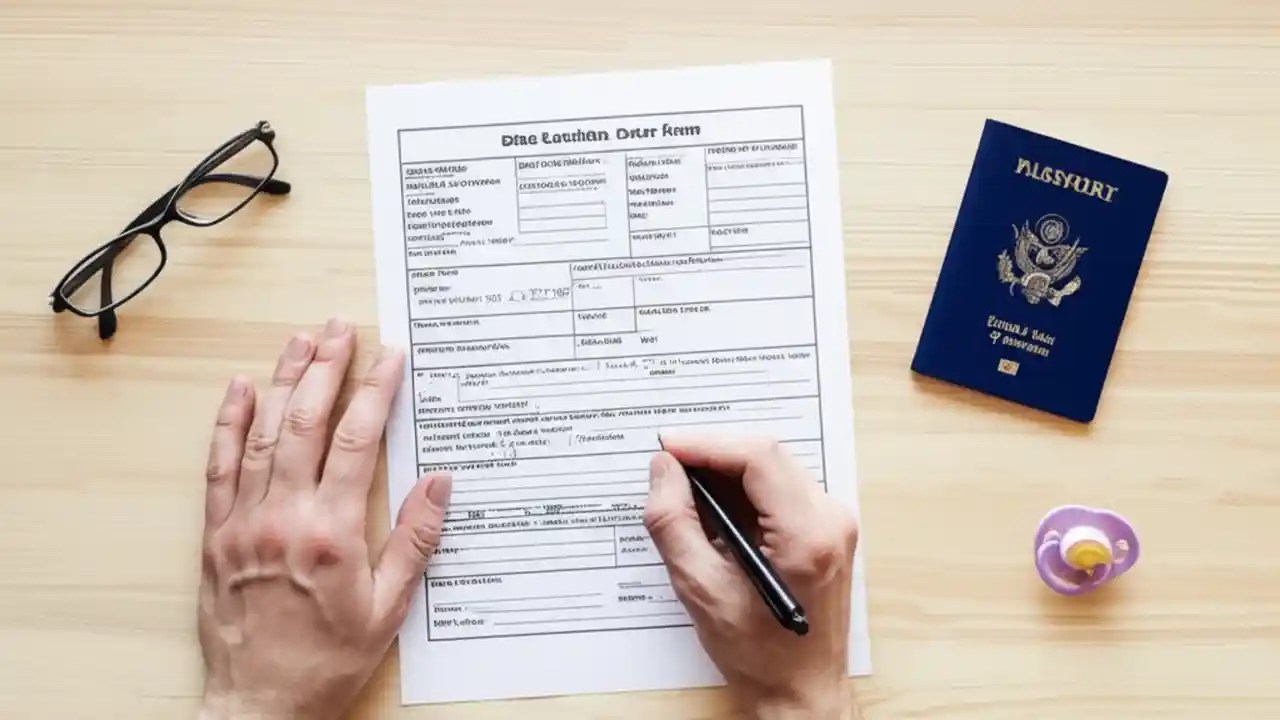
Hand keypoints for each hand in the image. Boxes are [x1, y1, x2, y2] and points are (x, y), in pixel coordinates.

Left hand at [198, 319, 452, 719]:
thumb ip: (415, 540)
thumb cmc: (328, 661)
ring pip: (262, 434)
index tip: (389, 357)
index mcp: (331, 533)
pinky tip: (241, 389)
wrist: (260, 704)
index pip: (356, 442)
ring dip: (283, 382)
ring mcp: (243, 522)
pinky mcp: (215, 534)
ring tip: (300, 341)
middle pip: (306, 423)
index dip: (374, 392)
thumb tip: (440, 483)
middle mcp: (283, 517)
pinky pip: (219, 467)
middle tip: (340, 329)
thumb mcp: (390, 609)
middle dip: (326, 368)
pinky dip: (229, 424)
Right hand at [644, 436, 859, 719]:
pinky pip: (780, 489)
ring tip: (687, 491)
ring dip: (727, 470)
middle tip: (669, 469)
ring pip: (773, 468)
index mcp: (808, 535)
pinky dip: (744, 489)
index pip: (758, 457)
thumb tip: (664, 470)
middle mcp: (831, 520)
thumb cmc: (759, 655)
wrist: (800, 692)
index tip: (668, 450)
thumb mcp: (700, 590)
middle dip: (713, 454)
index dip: (707, 444)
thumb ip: (675, 523)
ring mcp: (833, 524)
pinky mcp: (826, 531)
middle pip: (767, 456)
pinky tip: (715, 509)